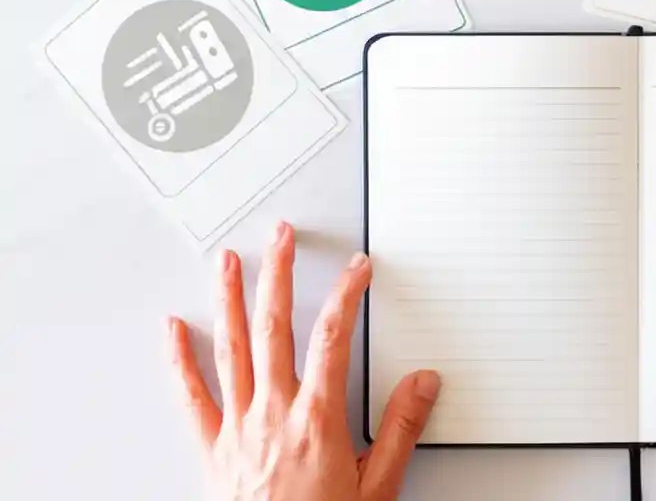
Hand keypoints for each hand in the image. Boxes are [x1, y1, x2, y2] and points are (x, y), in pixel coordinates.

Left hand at [168, 222, 439, 500]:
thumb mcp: (378, 486)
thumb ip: (401, 430)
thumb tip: (423, 383)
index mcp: (317, 419)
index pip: (333, 338)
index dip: (346, 294)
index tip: (357, 268)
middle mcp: (273, 414)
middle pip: (274, 328)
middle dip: (278, 275)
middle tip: (281, 238)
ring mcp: (238, 428)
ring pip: (231, 348)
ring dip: (229, 299)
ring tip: (228, 262)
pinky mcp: (213, 448)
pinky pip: (192, 395)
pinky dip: (179, 359)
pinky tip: (174, 329)